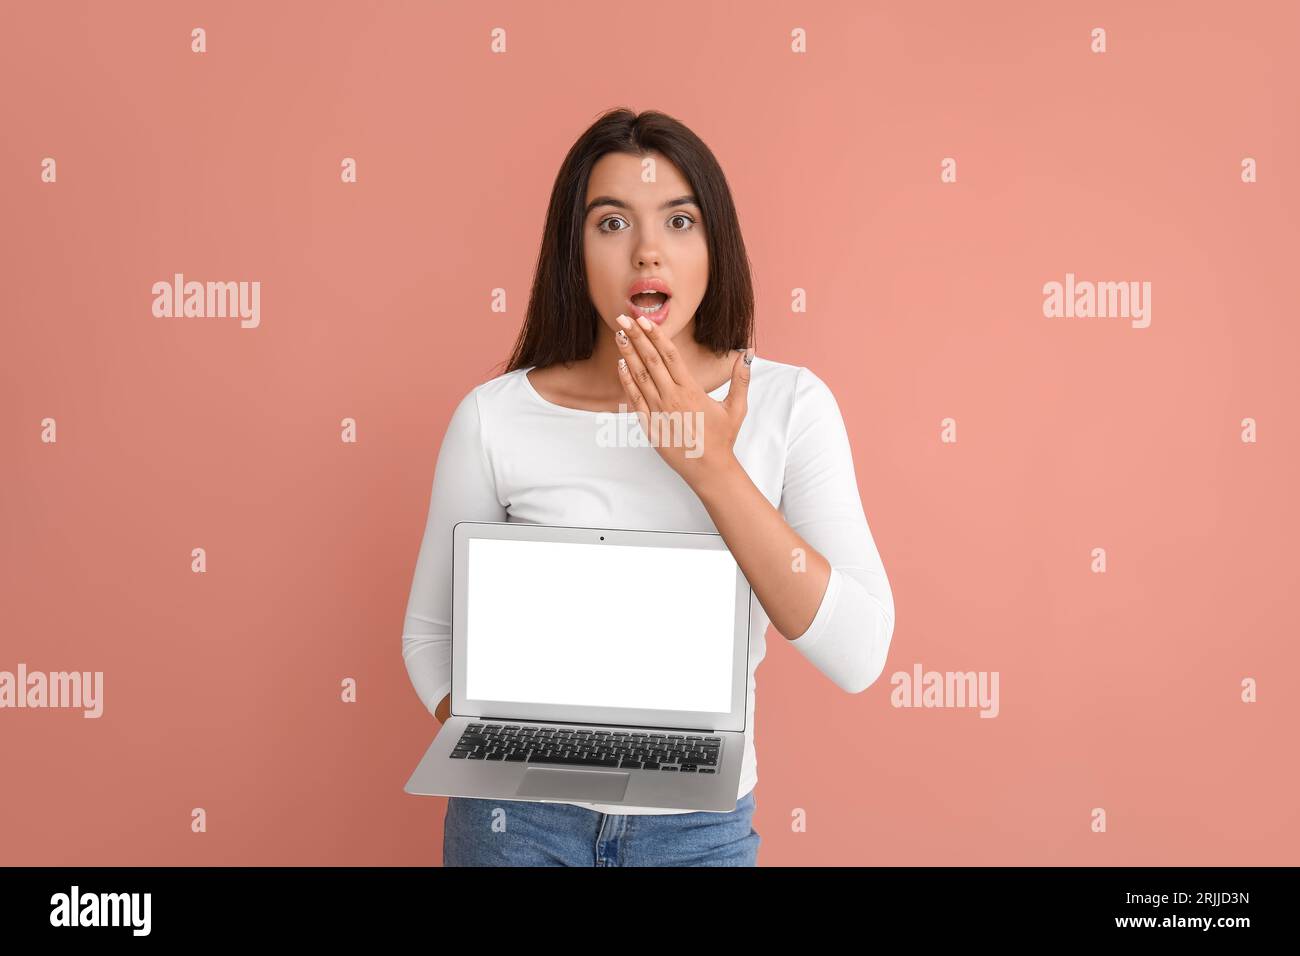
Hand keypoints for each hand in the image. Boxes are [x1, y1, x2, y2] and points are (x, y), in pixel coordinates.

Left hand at [613, 312, 751, 489]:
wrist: (709, 469)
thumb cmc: (722, 438)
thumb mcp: (736, 407)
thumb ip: (740, 379)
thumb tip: (748, 354)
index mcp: (691, 390)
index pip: (670, 355)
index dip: (656, 335)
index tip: (644, 320)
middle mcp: (672, 397)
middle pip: (651, 360)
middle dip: (635, 337)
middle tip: (623, 318)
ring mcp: (658, 411)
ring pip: (639, 377)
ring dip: (628, 354)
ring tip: (618, 335)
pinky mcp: (650, 426)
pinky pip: (634, 400)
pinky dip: (626, 382)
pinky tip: (620, 366)